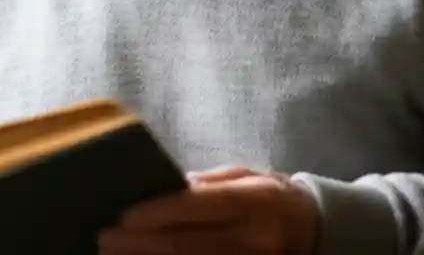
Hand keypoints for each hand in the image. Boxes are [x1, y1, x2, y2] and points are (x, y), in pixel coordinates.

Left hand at [99, 165, 319, 254]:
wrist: (317, 230)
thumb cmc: (269, 197)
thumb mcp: (244, 177)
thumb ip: (205, 185)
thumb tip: (159, 187)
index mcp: (253, 201)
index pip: (197, 207)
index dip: (157, 214)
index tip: (123, 217)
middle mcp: (255, 239)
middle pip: (190, 246)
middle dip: (142, 245)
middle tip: (107, 241)